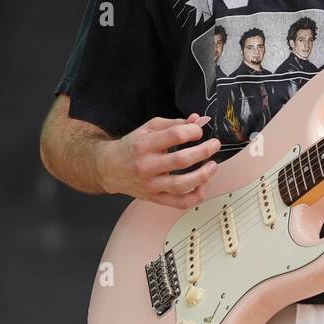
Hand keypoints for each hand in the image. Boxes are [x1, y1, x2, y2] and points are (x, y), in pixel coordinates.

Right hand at [99, 113, 221, 208]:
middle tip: (214, 145)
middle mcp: (147, 166)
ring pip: (182, 185)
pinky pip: (180, 203)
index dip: (192, 131)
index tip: (199, 131)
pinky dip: (196, 196)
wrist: (109, 168)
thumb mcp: (148, 129)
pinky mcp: (155, 198)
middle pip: (181, 161)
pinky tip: (203, 185)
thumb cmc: (132, 147)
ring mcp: (151, 185)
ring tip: (212, 166)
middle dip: (203, 151)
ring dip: (203, 175)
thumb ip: (174, 124)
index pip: (173, 136)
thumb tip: (197, 120)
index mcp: (144, 145)